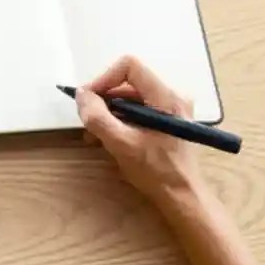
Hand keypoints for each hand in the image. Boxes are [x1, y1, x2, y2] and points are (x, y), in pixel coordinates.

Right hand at [75, 55, 202, 203]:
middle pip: (128, 82)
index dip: (104, 79)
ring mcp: (171, 108)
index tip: (88, 100)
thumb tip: (81, 95)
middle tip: (88, 121)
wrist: (183, 197)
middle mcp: (171, 96)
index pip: (130, 66)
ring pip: (130, 97)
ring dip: (109, 113)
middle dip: (104, 99)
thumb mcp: (121, 145)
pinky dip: (120, 120)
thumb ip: (98, 118)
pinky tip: (109, 139)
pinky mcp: (167, 120)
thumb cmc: (156, 172)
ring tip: (95, 135)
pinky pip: (138, 110)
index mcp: (166, 97)